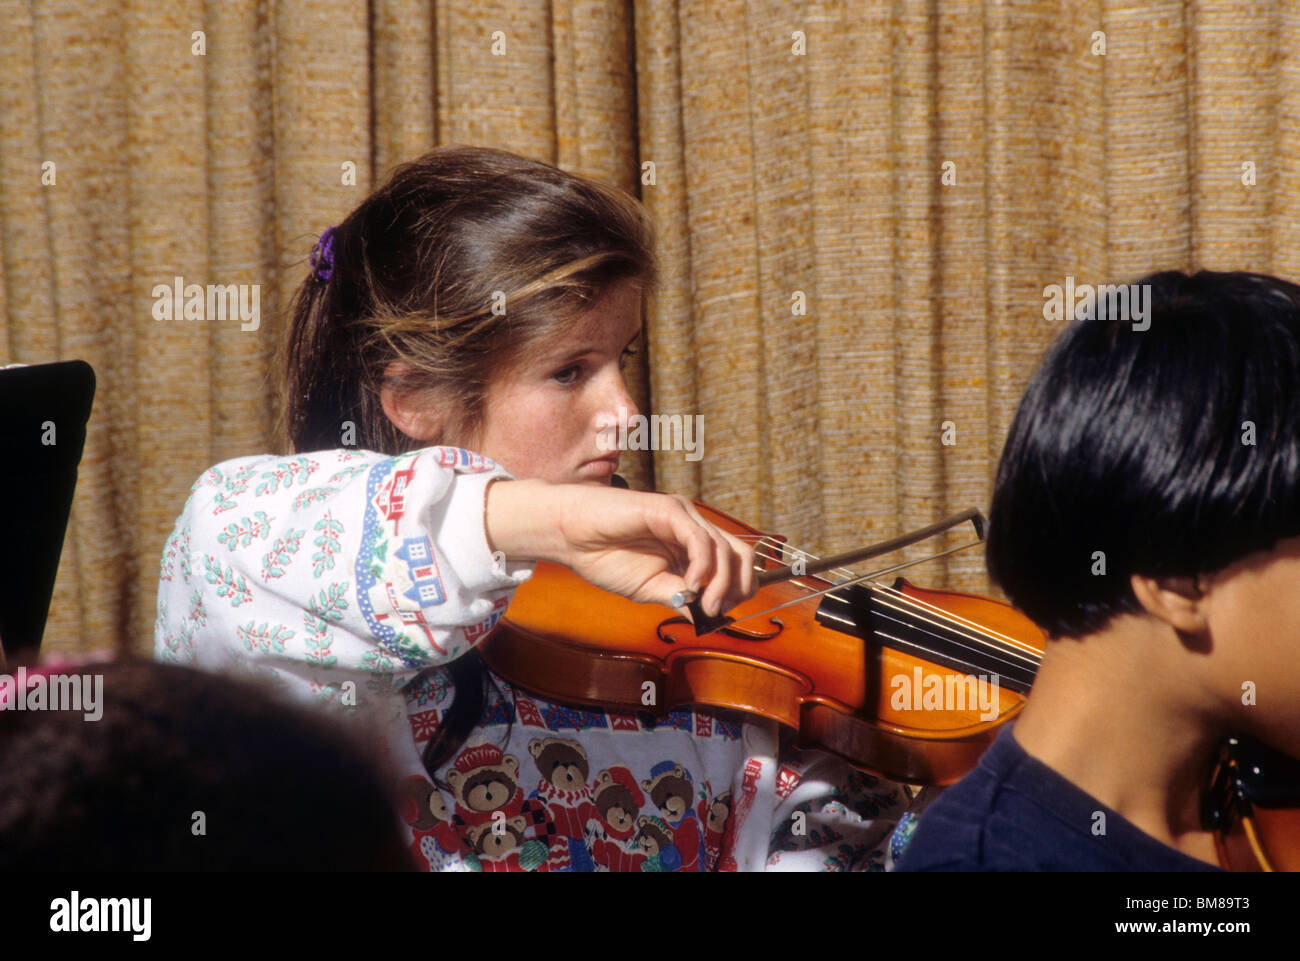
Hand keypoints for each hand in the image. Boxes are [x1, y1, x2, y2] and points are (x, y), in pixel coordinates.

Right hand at [485, 480, 756, 615]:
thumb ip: (679, 598)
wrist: (570, 536)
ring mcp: (683, 516)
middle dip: (739, 585)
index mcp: (690, 546)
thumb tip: (708, 618)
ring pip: (722, 548)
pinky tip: (688, 584)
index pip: (733, 564)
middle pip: (739, 553)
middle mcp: (693, 528)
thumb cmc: (604, 557)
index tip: (721, 615)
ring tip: (704, 605)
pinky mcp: (669, 509)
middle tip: (720, 610)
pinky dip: (701, 566)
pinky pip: (698, 539)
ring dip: (719, 582)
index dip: (737, 589)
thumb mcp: (650, 589)